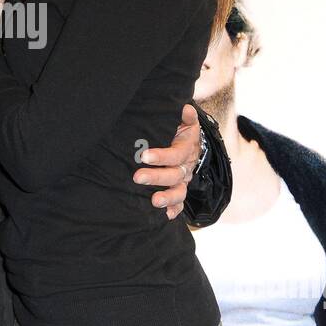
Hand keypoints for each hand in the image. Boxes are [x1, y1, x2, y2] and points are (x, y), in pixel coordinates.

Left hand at [133, 103, 200, 219]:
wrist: (188, 141)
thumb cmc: (178, 129)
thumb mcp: (183, 120)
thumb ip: (185, 116)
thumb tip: (185, 109)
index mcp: (186, 148)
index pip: (175, 154)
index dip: (161, 156)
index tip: (144, 156)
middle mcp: (186, 166)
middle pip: (174, 175)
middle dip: (156, 177)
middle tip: (138, 178)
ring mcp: (183, 180)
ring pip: (179, 192)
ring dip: (167, 198)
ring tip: (154, 201)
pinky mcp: (179, 189)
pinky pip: (180, 203)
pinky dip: (174, 210)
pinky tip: (165, 216)